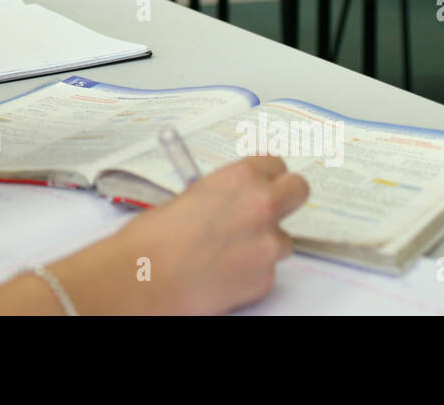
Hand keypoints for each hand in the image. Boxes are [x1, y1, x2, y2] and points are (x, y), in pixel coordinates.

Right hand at [117, 156, 308, 313]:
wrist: (145, 279)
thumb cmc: (153, 238)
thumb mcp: (188, 197)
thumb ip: (221, 194)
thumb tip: (232, 199)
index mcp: (241, 178)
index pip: (275, 163)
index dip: (265, 175)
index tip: (259, 183)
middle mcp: (262, 207)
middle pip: (298, 190)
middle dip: (285, 198)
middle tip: (265, 209)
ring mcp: (267, 246)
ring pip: (284, 239)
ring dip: (264, 243)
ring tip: (228, 251)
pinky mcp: (265, 280)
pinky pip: (267, 271)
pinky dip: (250, 272)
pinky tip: (222, 273)